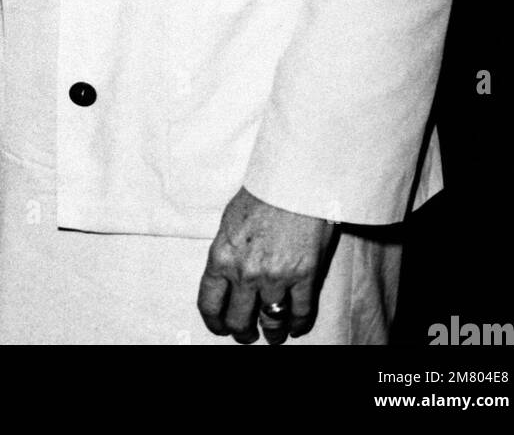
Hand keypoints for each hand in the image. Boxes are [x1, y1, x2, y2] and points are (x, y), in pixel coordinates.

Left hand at [198, 187, 336, 343]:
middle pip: (238, 320)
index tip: (220, 327)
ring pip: (271, 322)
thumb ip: (227, 252)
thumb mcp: (230, 221)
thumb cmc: (262, 193)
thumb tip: (226, 275)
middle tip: (247, 334)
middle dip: (242, 332)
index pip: (209, 304)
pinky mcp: (304, 276)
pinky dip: (298, 324)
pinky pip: (300, 313)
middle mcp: (245, 273)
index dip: (214, 322)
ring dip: (272, 333)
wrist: (293, 178)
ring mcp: (276, 277)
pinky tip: (296, 326)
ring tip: (274, 335)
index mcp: (221, 257)